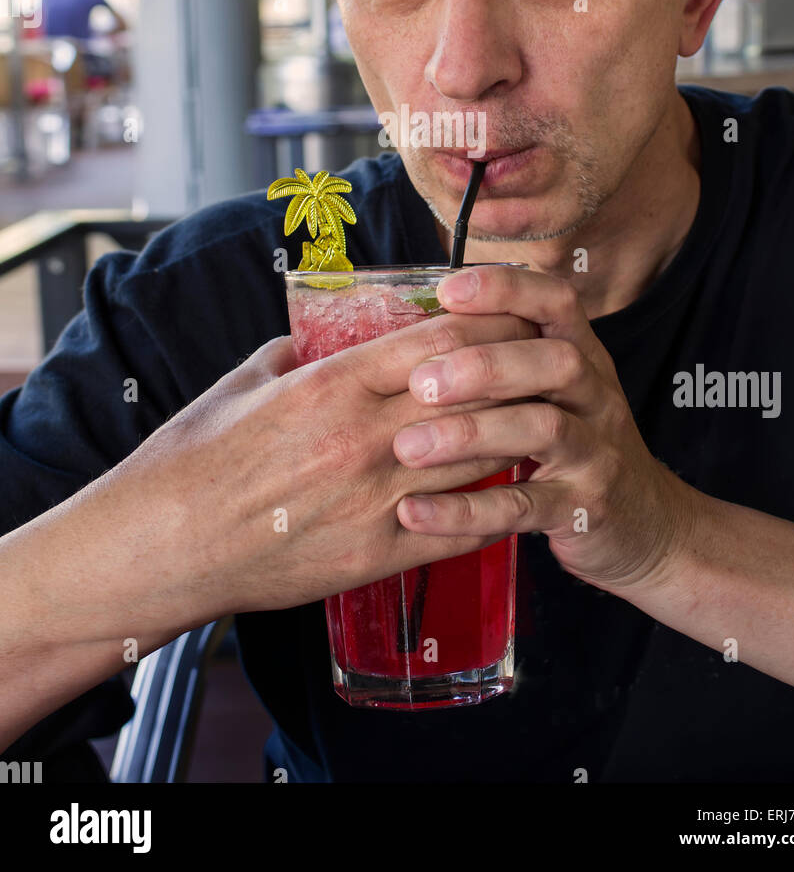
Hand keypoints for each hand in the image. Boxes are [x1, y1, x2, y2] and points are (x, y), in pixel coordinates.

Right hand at [71, 307, 537, 642]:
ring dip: (515, 439)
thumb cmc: (197, 456)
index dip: (491, 324)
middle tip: (547, 363)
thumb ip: (300, 352)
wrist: (166, 543)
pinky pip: (457, 530)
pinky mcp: (374, 555)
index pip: (440, 342)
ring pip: (476, 461)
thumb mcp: (247, 379)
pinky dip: (493, 508)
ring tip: (541, 423)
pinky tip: (512, 494)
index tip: (517, 316)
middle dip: (517, 374)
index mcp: (333, 385)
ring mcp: (374, 501)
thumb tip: (330, 333)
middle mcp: (364, 439)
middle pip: (472, 395)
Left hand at [392, 265, 694, 592]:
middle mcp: (598, 398)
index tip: (448, 289)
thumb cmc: (578, 448)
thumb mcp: (557, 395)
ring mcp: (597, 454)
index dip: (506, 288)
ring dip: (469, 433)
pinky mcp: (584, 510)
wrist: (649, 529)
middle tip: (419, 382)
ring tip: (408, 445)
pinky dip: (466, 511)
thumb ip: (508, 361)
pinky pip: (522, 508)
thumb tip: (421, 330)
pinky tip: (414, 510)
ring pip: (543, 429)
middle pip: (555, 362)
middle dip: (484, 365)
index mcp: (585, 359)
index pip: (556, 303)